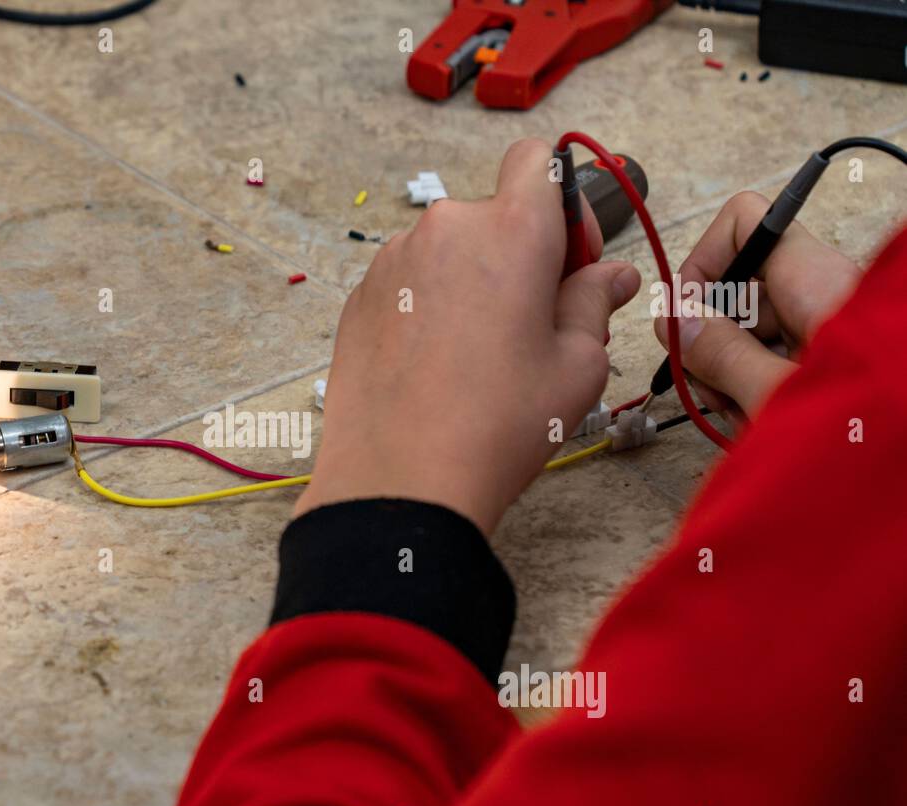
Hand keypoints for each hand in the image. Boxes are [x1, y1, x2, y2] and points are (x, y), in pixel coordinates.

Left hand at [296, 138, 641, 534]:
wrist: (399, 480)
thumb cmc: (496, 425)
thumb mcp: (576, 366)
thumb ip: (595, 303)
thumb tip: (611, 276)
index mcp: (511, 230)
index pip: (539, 160)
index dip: (565, 203)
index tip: (570, 260)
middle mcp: (445, 229)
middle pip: (494, 216)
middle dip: (520, 256)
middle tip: (533, 326)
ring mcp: (393, 262)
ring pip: (449, 253)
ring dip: (471, 284)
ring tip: (480, 358)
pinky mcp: (359, 298)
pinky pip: (409, 284)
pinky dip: (429, 308)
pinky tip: (437, 368)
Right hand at [654, 191, 861, 428]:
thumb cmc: (872, 438)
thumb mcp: (778, 399)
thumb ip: (721, 355)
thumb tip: (677, 318)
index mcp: (819, 284)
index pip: (748, 223)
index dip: (706, 261)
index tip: (685, 317)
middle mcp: (826, 296)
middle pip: (743, 287)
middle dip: (712, 335)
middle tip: (709, 388)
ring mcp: (831, 332)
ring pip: (756, 330)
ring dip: (731, 372)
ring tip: (741, 417)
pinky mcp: (836, 364)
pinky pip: (778, 359)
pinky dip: (756, 388)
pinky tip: (758, 423)